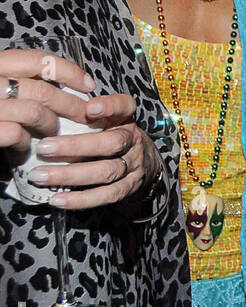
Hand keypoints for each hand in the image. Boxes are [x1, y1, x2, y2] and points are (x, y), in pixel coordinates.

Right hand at [1, 48, 98, 166]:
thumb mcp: (0, 88)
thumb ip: (19, 84)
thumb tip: (67, 88)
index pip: (35, 59)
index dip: (68, 70)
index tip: (88, 85)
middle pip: (41, 89)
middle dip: (71, 105)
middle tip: (84, 117)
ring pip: (33, 111)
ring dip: (50, 126)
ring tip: (51, 135)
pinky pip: (16, 134)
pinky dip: (26, 145)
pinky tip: (24, 150)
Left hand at [26, 93, 161, 209]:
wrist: (144, 162)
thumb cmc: (110, 135)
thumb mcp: (105, 118)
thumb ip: (82, 111)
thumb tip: (45, 108)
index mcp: (125, 120)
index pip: (124, 107)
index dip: (110, 107)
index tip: (89, 109)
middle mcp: (133, 142)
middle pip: (111, 143)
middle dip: (75, 147)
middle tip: (43, 148)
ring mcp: (133, 166)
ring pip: (106, 172)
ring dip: (70, 175)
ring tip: (40, 176)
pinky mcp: (129, 188)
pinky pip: (106, 195)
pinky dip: (81, 199)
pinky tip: (57, 200)